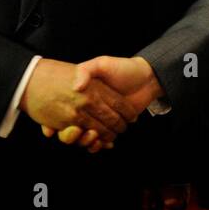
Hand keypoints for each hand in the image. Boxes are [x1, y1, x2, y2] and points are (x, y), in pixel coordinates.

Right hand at [44, 56, 164, 150]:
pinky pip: (100, 142)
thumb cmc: (121, 68)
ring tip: (94, 136)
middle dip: (74, 135)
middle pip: (74, 130)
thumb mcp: (101, 64)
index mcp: (82, 96)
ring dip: (88, 141)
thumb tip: (76, 88)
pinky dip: (100, 145)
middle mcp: (88, 110)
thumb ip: (86, 71)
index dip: (63, 122)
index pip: (65, 114)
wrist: (145, 78)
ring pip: (87, 138)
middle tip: (78, 131)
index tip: (67, 125)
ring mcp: (99, 120)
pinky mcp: (111, 128)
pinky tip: (104, 142)